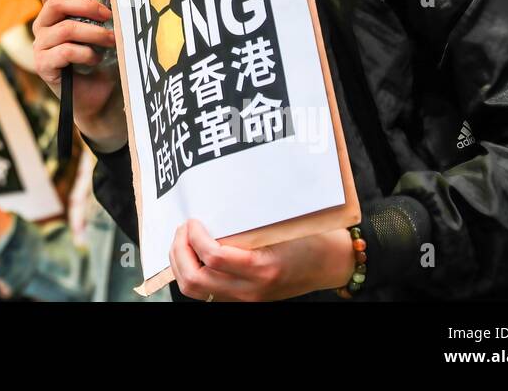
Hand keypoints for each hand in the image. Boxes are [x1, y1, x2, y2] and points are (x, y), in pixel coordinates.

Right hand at [32, 0, 126, 150]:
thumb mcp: (105, 28)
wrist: (101, 96)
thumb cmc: (104, 58)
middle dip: (87, 6)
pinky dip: (86, 53)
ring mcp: (40, 46)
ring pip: (65, 29)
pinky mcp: (43, 65)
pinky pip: (65, 51)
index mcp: (54, 12)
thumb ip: (103, 7)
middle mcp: (43, 26)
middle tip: (109, 15)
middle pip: (56, 4)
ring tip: (111, 41)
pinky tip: (95, 59)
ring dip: (94, 33)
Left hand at [169, 219, 354, 301]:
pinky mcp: (241, 298)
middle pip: (195, 280)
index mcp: (261, 268)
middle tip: (183, 228)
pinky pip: (205, 291)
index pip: (214, 257)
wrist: (329, 264)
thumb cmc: (309, 240)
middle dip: (179, 251)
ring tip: (183, 241)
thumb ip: (246, 225)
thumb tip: (210, 209)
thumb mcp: (280, 227)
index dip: (195, 237)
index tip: (194, 220)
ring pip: (195, 290)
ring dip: (180, 263)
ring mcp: (244, 297)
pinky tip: (192, 254)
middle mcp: (250, 289)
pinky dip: (191, 272)